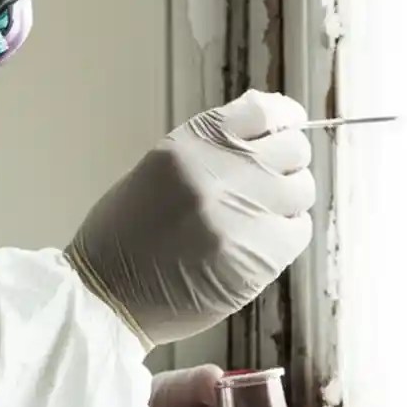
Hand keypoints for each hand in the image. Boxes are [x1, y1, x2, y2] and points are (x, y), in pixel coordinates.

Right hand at [67, 90, 315, 345]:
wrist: (105, 295)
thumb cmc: (126, 236)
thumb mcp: (160, 170)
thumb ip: (213, 150)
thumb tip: (270, 130)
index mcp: (189, 143)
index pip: (265, 111)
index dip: (285, 118)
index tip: (288, 127)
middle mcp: (218, 171)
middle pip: (293, 149)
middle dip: (284, 166)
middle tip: (262, 188)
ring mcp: (241, 214)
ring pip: (301, 191)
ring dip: (284, 204)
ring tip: (250, 222)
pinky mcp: (258, 257)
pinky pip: (298, 232)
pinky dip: (283, 238)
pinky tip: (252, 247)